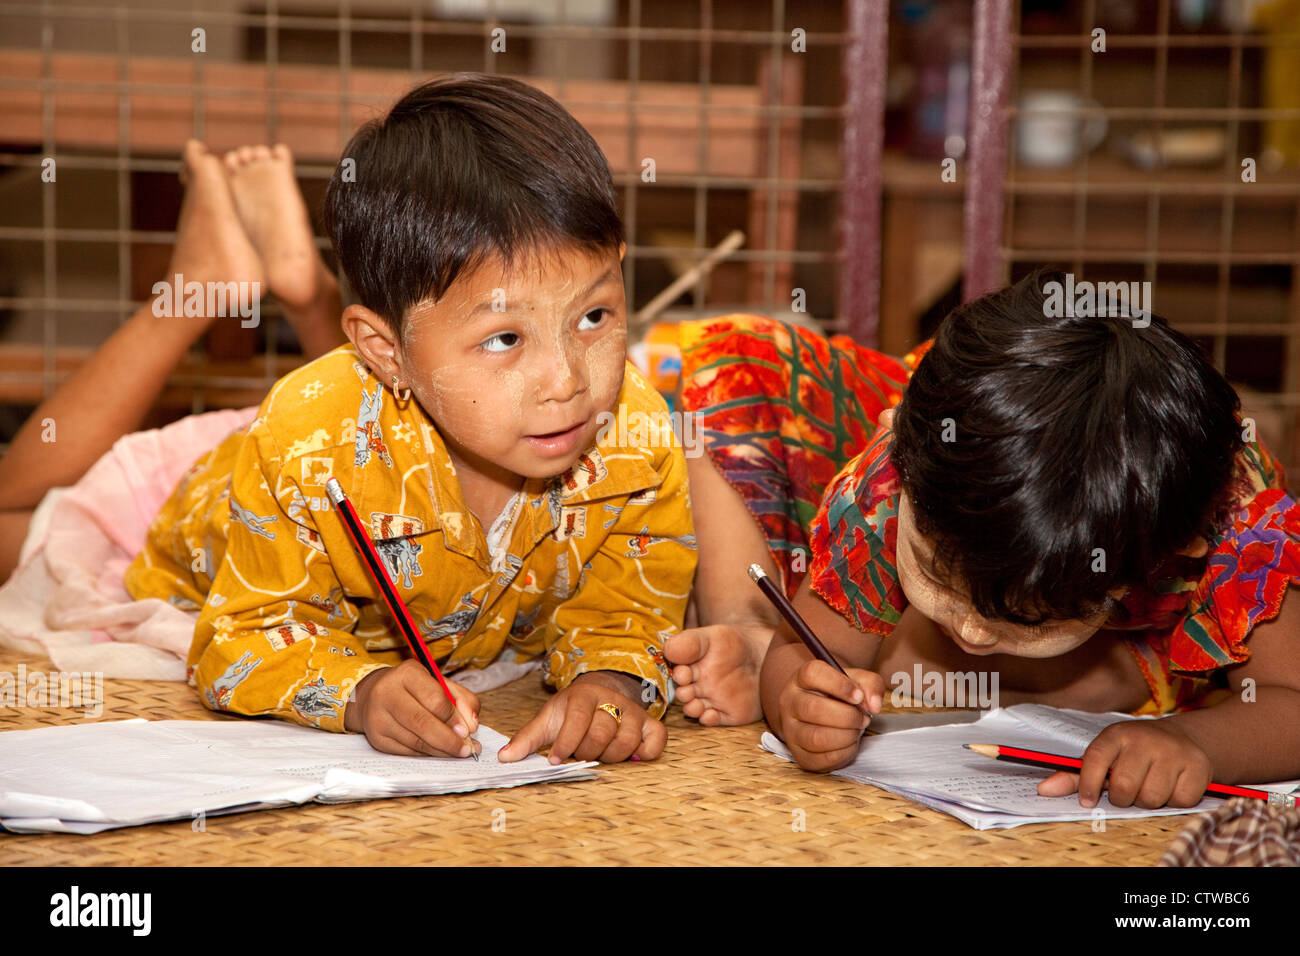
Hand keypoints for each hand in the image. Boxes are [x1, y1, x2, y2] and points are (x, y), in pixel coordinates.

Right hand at [344, 660, 480, 757]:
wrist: (375, 695)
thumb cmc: (415, 689)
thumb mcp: (440, 683)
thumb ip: (462, 700)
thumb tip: (472, 726)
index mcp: (407, 673)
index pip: (434, 699)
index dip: (453, 718)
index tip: (468, 731)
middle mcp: (387, 693)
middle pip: (422, 723)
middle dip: (449, 740)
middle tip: (467, 749)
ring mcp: (378, 717)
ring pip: (415, 741)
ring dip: (441, 751)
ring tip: (458, 752)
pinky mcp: (376, 738)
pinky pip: (407, 751)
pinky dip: (427, 754)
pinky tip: (438, 752)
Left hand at [498, 670, 666, 764]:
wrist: (600, 692)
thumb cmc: (571, 710)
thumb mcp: (548, 719)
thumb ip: (528, 739)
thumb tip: (505, 758)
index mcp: (584, 695)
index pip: (578, 720)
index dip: (567, 743)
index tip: (557, 760)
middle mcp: (612, 699)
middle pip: (602, 734)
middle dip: (587, 751)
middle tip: (580, 753)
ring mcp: (634, 711)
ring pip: (626, 741)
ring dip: (610, 756)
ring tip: (599, 753)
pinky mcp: (651, 723)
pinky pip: (656, 741)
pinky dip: (645, 753)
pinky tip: (630, 756)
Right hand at [779, 659, 883, 771]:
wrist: (817, 715)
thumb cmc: (837, 696)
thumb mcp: (854, 681)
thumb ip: (870, 685)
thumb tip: (873, 705)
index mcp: (801, 679)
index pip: (812, 674)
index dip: (839, 684)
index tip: (858, 696)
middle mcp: (790, 703)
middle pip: (813, 709)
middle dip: (847, 716)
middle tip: (862, 718)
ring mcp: (791, 730)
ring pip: (816, 738)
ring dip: (846, 736)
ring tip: (856, 730)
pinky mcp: (799, 754)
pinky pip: (822, 759)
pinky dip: (844, 753)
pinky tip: (849, 743)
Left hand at [1037, 719, 1212, 808]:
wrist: (1185, 739)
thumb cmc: (1134, 753)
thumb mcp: (1105, 756)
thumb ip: (1074, 775)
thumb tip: (1044, 791)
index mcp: (1116, 734)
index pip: (1094, 759)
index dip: (1086, 784)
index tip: (1086, 801)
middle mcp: (1144, 739)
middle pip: (1123, 788)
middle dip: (1121, 798)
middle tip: (1126, 792)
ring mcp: (1173, 751)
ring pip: (1150, 798)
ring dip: (1147, 801)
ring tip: (1149, 786)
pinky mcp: (1198, 767)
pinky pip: (1179, 802)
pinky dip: (1173, 802)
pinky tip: (1172, 786)